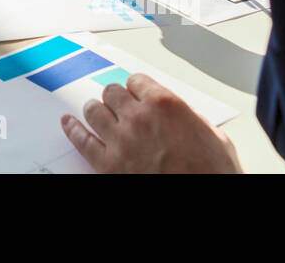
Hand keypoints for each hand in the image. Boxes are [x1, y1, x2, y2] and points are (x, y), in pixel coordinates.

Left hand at [60, 74, 241, 172]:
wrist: (202, 204)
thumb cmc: (212, 174)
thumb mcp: (216, 139)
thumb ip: (193, 121)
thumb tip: (185, 118)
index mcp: (166, 105)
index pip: (137, 81)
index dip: (137, 87)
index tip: (136, 92)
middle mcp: (139, 118)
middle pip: (113, 92)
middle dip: (116, 97)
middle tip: (117, 103)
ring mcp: (121, 141)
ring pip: (94, 111)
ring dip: (95, 109)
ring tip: (94, 110)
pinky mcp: (108, 165)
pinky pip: (82, 140)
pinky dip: (73, 129)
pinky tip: (68, 123)